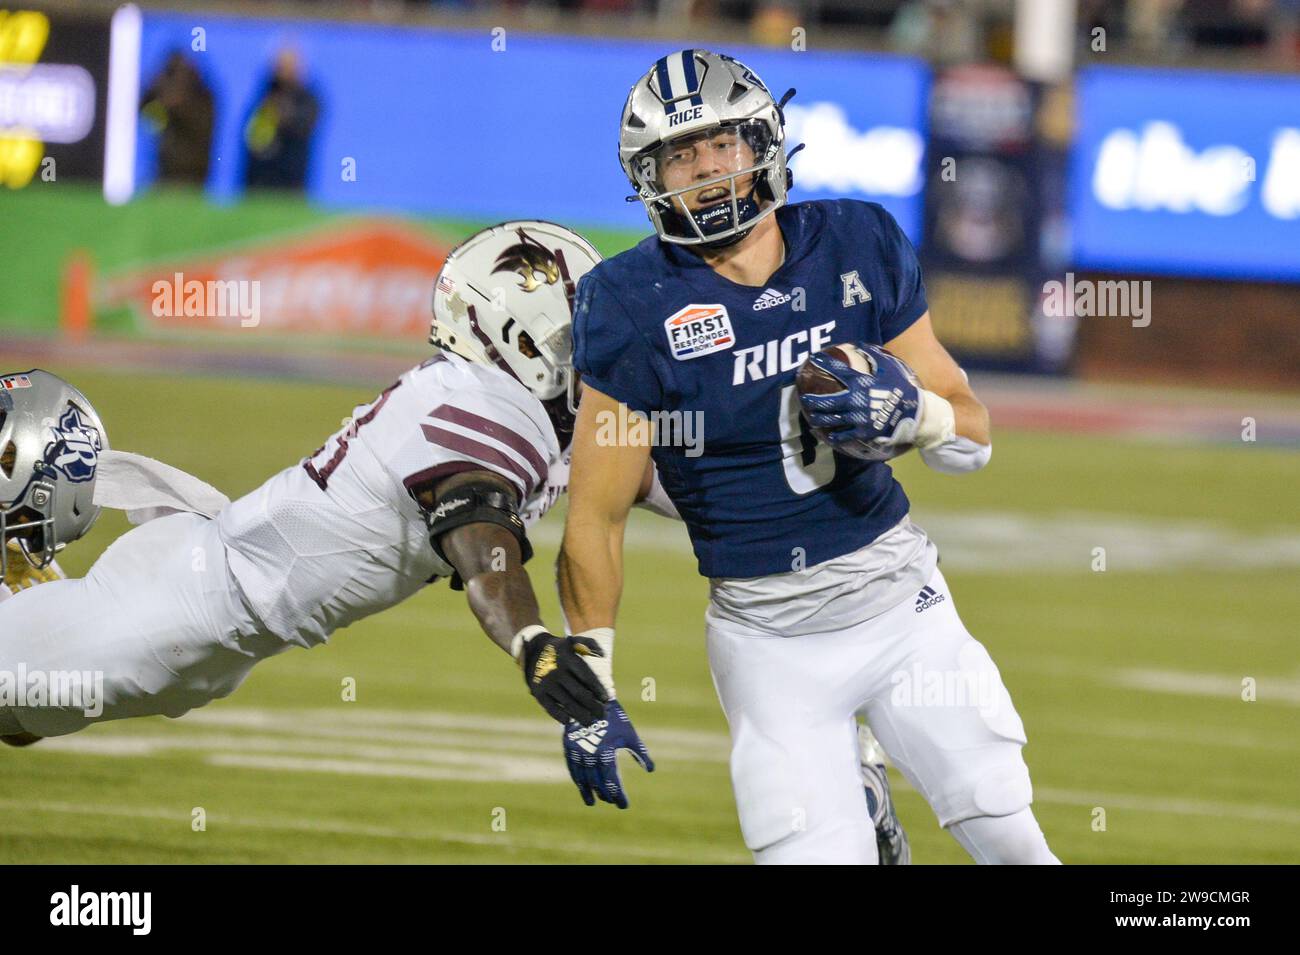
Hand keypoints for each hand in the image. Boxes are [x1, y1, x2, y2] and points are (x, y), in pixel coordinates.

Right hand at [517, 629, 608, 725]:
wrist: (531, 649)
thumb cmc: (559, 649)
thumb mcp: (573, 641)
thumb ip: (590, 644)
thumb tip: (604, 656)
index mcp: (568, 659)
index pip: (587, 677)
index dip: (598, 690)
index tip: (606, 700)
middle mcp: (557, 671)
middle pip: (579, 693)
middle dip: (593, 706)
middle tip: (602, 715)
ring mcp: (547, 683)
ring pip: (567, 703)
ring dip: (580, 714)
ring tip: (589, 722)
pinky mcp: (538, 692)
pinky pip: (550, 707)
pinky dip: (560, 716)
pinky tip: (568, 721)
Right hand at [563, 700, 654, 808]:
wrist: (593, 696)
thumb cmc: (615, 717)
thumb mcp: (630, 734)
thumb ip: (640, 752)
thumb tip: (651, 770)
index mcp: (606, 752)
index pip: (612, 781)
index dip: (618, 795)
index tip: (623, 805)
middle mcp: (590, 754)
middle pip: (596, 782)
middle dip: (604, 794)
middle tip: (611, 802)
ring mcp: (577, 749)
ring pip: (582, 777)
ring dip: (587, 791)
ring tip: (592, 802)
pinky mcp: (568, 744)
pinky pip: (572, 766)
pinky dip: (577, 778)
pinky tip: (581, 785)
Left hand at [799, 344, 920, 449]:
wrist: (915, 413)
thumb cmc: (901, 388)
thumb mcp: (889, 368)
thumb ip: (874, 355)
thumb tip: (860, 344)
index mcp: (861, 383)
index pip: (838, 370)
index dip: (824, 363)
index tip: (813, 359)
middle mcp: (855, 400)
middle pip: (826, 401)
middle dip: (812, 399)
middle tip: (804, 398)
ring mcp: (857, 418)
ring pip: (831, 419)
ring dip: (818, 417)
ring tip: (811, 416)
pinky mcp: (862, 432)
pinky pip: (843, 434)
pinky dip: (834, 434)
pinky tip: (828, 434)